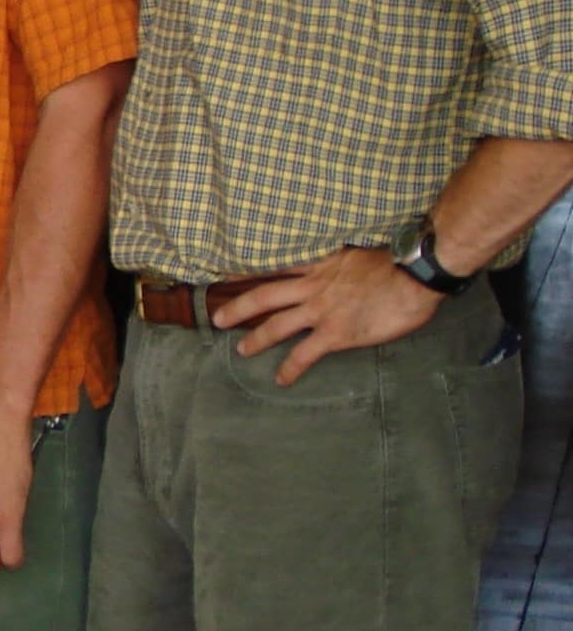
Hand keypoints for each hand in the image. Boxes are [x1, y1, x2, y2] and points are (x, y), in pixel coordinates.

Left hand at [214, 246, 442, 384]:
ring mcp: (321, 311)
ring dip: (257, 338)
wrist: (413, 274)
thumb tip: (332, 266)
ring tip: (242, 350)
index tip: (225, 276)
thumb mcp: (354, 251)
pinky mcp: (335, 334)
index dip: (247, 272)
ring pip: (277, 325)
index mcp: (317, 265)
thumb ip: (336, 261)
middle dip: (238, 308)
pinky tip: (281, 379)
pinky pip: (305, 354)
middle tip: (217, 319)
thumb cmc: (392, 262)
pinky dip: (291, 368)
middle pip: (264, 297)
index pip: (274, 268)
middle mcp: (311, 287)